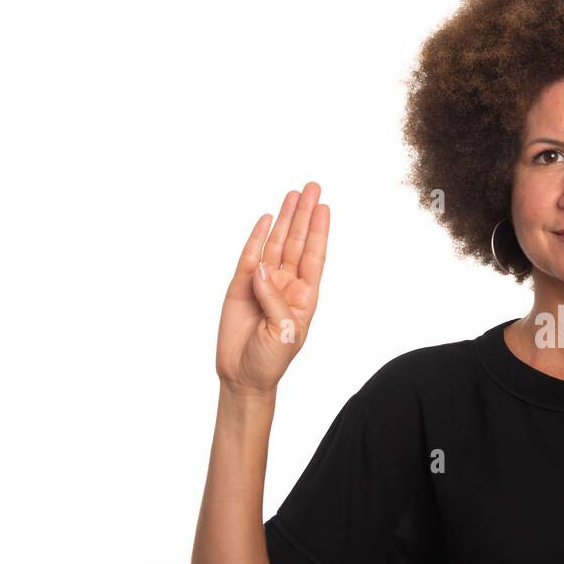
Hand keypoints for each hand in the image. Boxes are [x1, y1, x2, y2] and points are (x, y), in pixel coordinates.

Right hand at [215, 182, 328, 395]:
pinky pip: (249, 256)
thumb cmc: (271, 359)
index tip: (323, 207)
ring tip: (293, 194)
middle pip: (296, 242)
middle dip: (304, 215)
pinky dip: (257, 237)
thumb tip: (260, 269)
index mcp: (305, 295)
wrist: (243, 376)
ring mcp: (263, 283)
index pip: (314, 256)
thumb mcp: (285, 331)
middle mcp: (286, 284)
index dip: (318, 231)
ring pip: (275, 244)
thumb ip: (274, 299)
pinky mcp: (240, 285)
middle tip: (311, 187)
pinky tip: (267, 218)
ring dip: (284, 219)